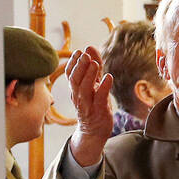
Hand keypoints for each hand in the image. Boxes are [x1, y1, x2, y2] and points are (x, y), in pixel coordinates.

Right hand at [65, 47, 113, 167]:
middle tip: (85, 55)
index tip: (78, 52)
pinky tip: (108, 78)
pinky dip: (103, 87)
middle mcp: (79, 96)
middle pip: (75, 80)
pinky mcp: (99, 111)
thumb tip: (90, 47)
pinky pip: (99, 98)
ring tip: (95, 63)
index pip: (70, 74)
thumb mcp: (94, 84)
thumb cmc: (94, 104)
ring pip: (84, 89)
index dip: (72, 63)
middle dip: (79, 66)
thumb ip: (94, 67)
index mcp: (76, 90)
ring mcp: (88, 104)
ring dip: (89, 75)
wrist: (94, 131)